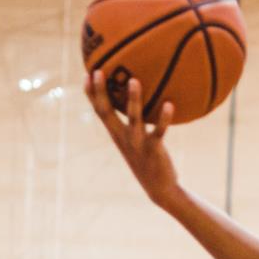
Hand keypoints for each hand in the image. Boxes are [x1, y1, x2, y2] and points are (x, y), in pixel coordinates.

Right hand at [87, 70, 179, 201]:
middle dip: (101, 92)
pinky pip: (159, 131)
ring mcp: (137, 144)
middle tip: (98, 71)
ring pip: (134, 119)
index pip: (99, 111)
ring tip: (134, 80)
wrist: (159, 188)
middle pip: (107, 112)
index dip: (91, 94)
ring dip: (133, 99)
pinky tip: (170, 104)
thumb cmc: (148, 159)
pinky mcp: (154, 150)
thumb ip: (134, 122)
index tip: (88, 74)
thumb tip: (138, 100)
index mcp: (116, 134)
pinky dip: (164, 118)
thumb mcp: (136, 140)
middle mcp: (123, 137)